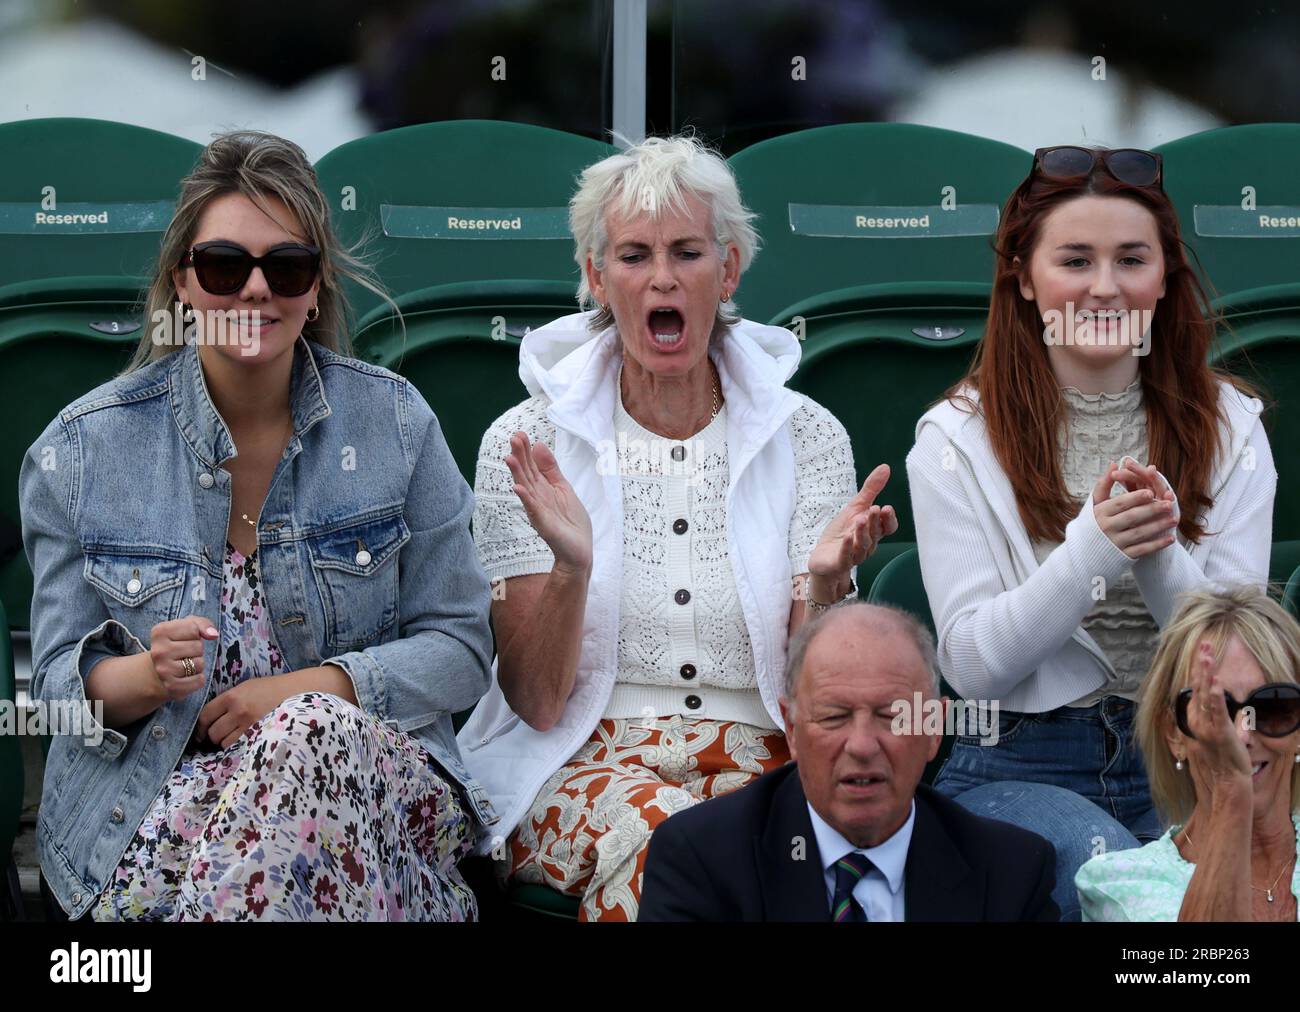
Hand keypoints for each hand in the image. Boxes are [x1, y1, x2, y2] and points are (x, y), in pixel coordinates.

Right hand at [149, 615, 218, 701]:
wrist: (158, 671)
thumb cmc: (177, 644)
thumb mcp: (187, 626)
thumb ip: (202, 623)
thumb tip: (213, 634)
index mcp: (160, 632)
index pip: (194, 629)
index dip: (195, 634)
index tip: (185, 639)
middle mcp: (158, 652)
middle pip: (198, 647)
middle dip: (197, 650)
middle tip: (185, 653)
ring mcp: (163, 671)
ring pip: (200, 664)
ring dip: (198, 664)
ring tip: (186, 664)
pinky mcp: (172, 687)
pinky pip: (199, 680)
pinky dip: (198, 679)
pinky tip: (187, 676)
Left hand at [196, 672, 299, 749]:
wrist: (297, 691)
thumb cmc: (271, 688)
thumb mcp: (247, 687)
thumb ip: (228, 700)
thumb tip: (211, 716)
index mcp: (232, 696)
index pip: (205, 715)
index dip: (200, 727)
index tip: (201, 732)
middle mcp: (238, 711)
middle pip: (213, 732)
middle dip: (214, 735)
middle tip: (220, 735)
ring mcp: (250, 725)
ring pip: (225, 743)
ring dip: (226, 742)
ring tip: (235, 737)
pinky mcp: (260, 735)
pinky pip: (239, 748)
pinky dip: (238, 747)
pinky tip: (244, 741)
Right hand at [506, 431, 593, 571]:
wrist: (579, 550)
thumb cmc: (571, 522)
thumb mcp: (563, 488)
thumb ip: (551, 469)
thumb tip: (538, 445)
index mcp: (543, 488)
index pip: (531, 466)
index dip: (526, 450)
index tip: (520, 434)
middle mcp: (537, 498)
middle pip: (526, 474)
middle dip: (520, 456)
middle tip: (513, 438)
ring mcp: (538, 511)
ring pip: (526, 489)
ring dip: (517, 474)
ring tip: (509, 458)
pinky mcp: (543, 524)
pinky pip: (532, 509)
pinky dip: (525, 499)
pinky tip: (518, 488)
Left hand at [807, 464, 898, 593]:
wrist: (823, 555)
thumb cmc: (841, 531)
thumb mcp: (855, 507)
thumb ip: (871, 489)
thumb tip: (886, 467)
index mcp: (873, 531)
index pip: (887, 527)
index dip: (888, 520)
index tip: (887, 508)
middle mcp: (867, 544)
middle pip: (875, 534)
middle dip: (874, 522)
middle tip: (873, 509)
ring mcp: (854, 555)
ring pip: (862, 546)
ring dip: (862, 533)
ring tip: (860, 519)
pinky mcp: (840, 563)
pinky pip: (846, 556)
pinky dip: (847, 547)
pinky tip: (847, 537)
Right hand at [1091, 460, 1177, 558]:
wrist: (1084, 552)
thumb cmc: (1093, 522)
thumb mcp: (1095, 503)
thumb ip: (1104, 484)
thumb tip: (1114, 464)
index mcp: (1100, 513)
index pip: (1120, 504)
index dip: (1135, 497)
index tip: (1151, 492)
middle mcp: (1107, 528)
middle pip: (1132, 517)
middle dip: (1152, 510)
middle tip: (1169, 504)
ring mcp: (1115, 543)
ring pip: (1140, 533)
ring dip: (1158, 526)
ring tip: (1174, 519)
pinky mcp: (1123, 556)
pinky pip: (1142, 550)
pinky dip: (1157, 545)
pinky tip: (1169, 538)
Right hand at [1181, 640, 1253, 795]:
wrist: (1226, 779)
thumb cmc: (1221, 759)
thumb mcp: (1211, 734)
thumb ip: (1209, 716)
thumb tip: (1210, 702)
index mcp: (1194, 718)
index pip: (1195, 687)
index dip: (1197, 669)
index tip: (1200, 652)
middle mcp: (1197, 719)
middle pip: (1198, 685)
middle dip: (1200, 662)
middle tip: (1203, 643)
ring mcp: (1206, 725)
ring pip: (1205, 693)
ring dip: (1205, 672)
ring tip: (1206, 654)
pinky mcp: (1219, 731)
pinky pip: (1217, 710)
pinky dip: (1215, 695)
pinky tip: (1215, 682)